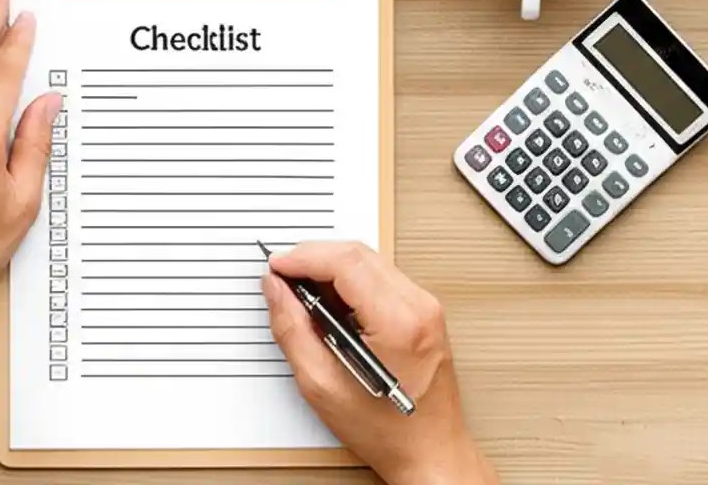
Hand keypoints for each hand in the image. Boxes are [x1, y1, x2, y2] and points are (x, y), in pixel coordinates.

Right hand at [264, 242, 497, 484]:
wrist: (431, 453)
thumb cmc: (387, 431)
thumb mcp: (322, 385)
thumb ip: (292, 329)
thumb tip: (276, 290)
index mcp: (398, 323)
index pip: (345, 263)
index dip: (304, 257)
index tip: (277, 267)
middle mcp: (419, 308)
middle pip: (358, 254)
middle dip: (314, 258)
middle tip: (283, 278)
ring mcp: (427, 308)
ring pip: (370, 262)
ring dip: (331, 269)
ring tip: (303, 295)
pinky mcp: (425, 313)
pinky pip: (382, 278)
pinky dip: (350, 282)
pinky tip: (331, 305)